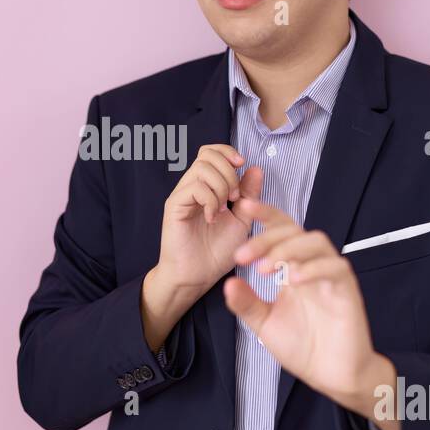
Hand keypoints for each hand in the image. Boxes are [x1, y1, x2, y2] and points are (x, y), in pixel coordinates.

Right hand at [139, 147, 262, 351]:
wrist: (196, 277)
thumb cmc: (216, 252)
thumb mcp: (242, 220)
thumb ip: (249, 195)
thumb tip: (255, 168)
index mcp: (207, 186)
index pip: (212, 152)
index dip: (228, 152)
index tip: (242, 167)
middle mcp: (192, 187)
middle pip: (207, 154)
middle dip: (229, 172)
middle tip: (235, 198)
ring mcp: (182, 195)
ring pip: (202, 168)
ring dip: (221, 186)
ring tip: (224, 209)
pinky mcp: (174, 206)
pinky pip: (195, 187)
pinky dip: (210, 199)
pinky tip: (212, 217)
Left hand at [223, 196, 392, 418]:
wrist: (333, 376)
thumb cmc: (304, 348)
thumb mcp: (265, 324)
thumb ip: (247, 304)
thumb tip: (227, 283)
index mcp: (292, 269)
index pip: (280, 231)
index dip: (264, 215)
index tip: (241, 208)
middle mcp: (312, 266)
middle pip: (295, 231)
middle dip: (267, 237)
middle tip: (243, 256)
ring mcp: (331, 276)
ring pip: (316, 242)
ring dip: (288, 249)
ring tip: (265, 269)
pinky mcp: (347, 290)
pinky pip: (335, 267)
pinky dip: (313, 269)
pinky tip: (293, 279)